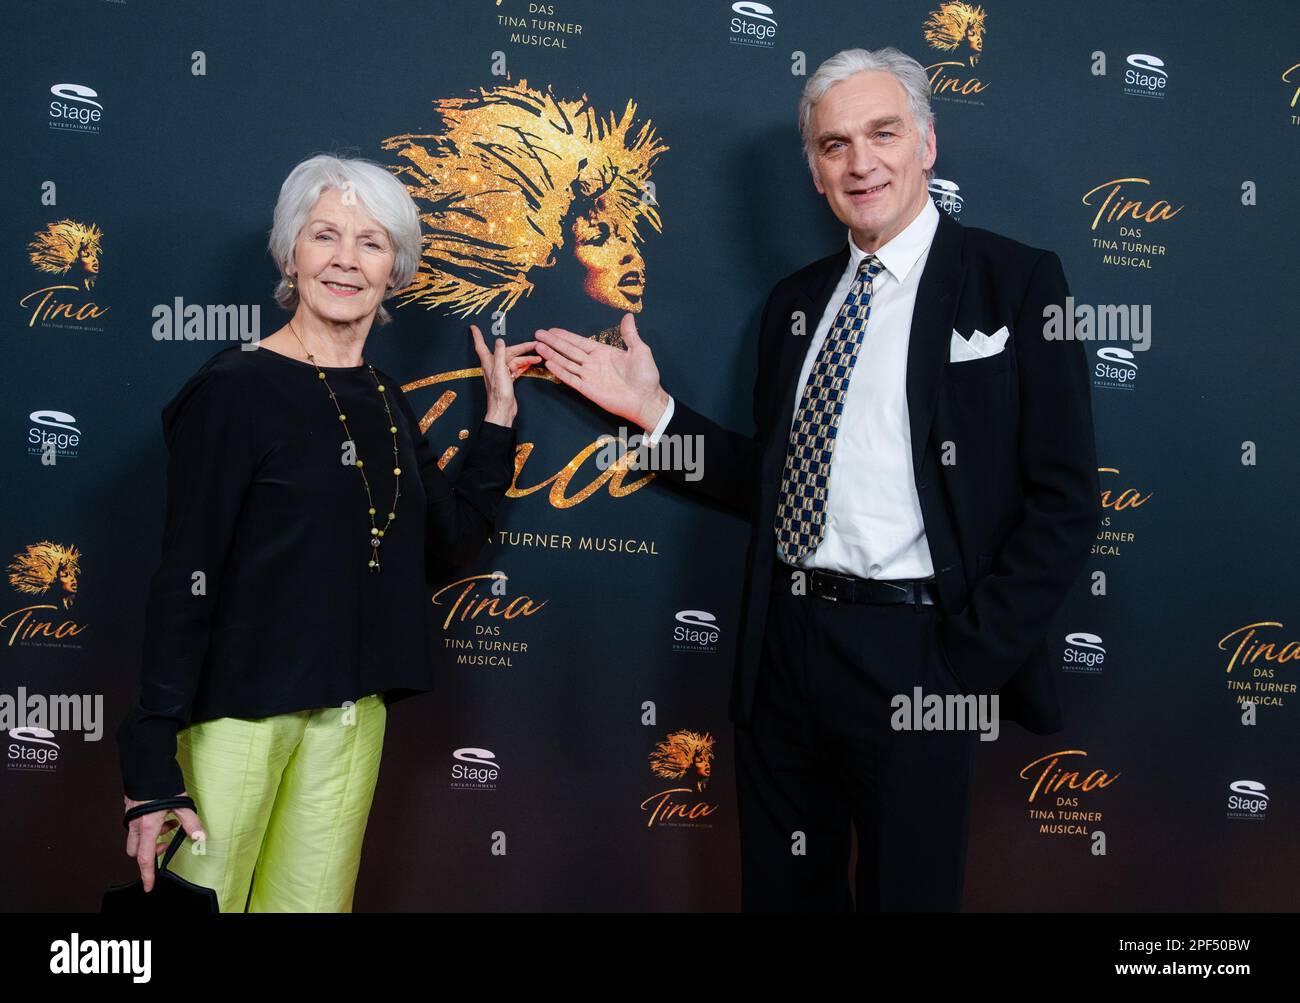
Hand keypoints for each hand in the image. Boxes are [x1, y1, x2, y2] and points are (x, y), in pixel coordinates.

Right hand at [123, 792, 205, 892]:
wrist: (146, 765)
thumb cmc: (161, 783)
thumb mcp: (181, 803)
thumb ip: (191, 822)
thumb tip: (200, 837)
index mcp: (147, 827)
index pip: (146, 858)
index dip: (147, 874)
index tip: (149, 886)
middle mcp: (136, 824)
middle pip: (137, 851)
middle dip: (151, 852)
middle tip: (167, 844)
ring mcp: (131, 817)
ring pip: (137, 838)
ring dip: (152, 837)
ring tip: (170, 823)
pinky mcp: (131, 809)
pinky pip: (137, 826)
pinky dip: (149, 826)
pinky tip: (163, 814)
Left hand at [470, 325, 539, 427]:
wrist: (503, 410)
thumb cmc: (498, 393)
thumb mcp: (500, 370)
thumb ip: (500, 354)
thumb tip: (500, 341)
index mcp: (489, 362)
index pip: (481, 345)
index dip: (477, 335)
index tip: (473, 327)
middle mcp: (494, 366)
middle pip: (508, 352)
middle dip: (522, 348)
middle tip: (534, 344)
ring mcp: (501, 373)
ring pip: (514, 361)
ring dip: (526, 359)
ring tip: (538, 357)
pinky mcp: (507, 380)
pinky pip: (516, 369)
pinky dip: (523, 366)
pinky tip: (531, 364)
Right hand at [535, 313, 668, 430]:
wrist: (646, 399)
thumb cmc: (646, 376)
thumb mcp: (640, 350)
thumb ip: (630, 334)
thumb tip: (628, 316)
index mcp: (603, 352)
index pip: (579, 342)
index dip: (565, 335)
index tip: (552, 330)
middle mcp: (593, 363)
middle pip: (568, 350)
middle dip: (553, 342)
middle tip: (538, 334)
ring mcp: (589, 376)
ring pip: (566, 362)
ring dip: (552, 354)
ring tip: (538, 346)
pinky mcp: (587, 389)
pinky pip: (570, 378)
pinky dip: (559, 371)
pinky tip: (548, 363)